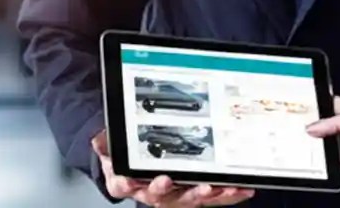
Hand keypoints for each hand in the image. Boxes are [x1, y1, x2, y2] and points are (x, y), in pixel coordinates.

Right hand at [91, 132, 253, 205]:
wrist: (127, 169)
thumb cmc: (122, 160)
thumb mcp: (108, 149)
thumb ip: (104, 144)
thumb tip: (97, 140)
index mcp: (128, 183)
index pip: (133, 187)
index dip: (151, 185)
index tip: (162, 180)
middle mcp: (151, 193)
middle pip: (169, 198)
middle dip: (189, 194)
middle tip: (203, 187)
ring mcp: (172, 195)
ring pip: (193, 199)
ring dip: (213, 196)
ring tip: (228, 189)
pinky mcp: (190, 193)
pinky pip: (209, 197)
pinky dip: (227, 195)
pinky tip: (242, 189)